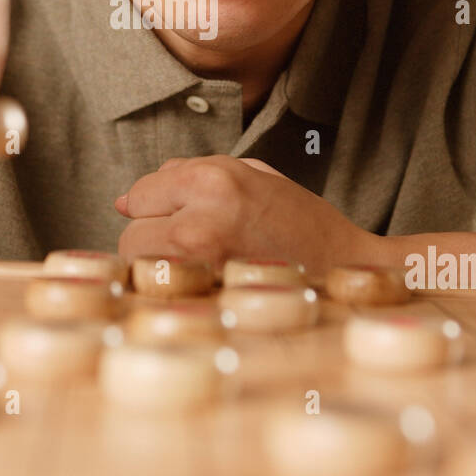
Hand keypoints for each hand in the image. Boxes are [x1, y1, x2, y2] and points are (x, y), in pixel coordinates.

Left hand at [114, 155, 379, 273]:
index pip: (141, 194)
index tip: (178, 219)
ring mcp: (200, 265)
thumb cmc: (301, 222)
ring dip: (159, 269)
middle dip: (152, 240)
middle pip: (131, 235)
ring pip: (141, 268)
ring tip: (200, 269)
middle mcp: (199, 219)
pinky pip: (163, 295)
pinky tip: (204, 288)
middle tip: (191, 248)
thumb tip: (128, 198)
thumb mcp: (251, 176)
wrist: (347, 268)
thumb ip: (187, 175)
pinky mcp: (207, 299)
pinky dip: (174, 293)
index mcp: (212, 180)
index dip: (155, 207)